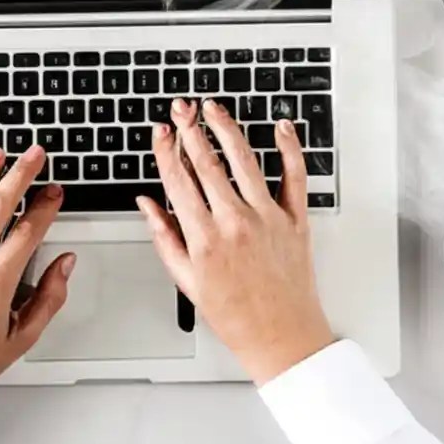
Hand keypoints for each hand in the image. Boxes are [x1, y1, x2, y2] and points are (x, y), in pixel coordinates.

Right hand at [138, 99, 334, 384]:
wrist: (280, 336)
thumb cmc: (234, 315)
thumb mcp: (187, 281)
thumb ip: (165, 237)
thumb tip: (147, 204)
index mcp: (204, 238)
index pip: (179, 182)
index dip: (167, 151)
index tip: (161, 131)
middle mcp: (235, 222)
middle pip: (208, 163)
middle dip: (191, 129)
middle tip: (182, 107)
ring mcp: (268, 218)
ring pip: (245, 161)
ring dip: (227, 129)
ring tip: (215, 108)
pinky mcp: (295, 220)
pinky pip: (294, 176)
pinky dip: (290, 148)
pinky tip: (280, 127)